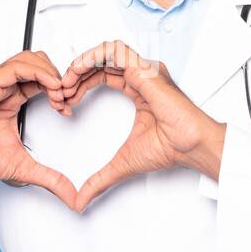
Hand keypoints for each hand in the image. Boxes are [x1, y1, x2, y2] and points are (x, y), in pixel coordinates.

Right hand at [0, 50, 76, 209]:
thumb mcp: (22, 168)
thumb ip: (49, 179)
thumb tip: (73, 197)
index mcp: (13, 99)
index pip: (43, 80)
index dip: (61, 90)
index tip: (69, 109)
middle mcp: (4, 87)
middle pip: (39, 62)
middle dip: (59, 76)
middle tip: (67, 98)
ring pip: (29, 59)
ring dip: (51, 73)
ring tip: (59, 94)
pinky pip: (15, 68)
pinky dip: (38, 72)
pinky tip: (50, 87)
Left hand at [58, 39, 226, 211]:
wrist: (190, 146)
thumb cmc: (170, 148)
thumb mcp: (122, 163)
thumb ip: (99, 179)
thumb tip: (80, 200)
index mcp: (137, 89)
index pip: (101, 76)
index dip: (79, 84)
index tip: (65, 100)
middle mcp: (141, 76)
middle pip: (100, 62)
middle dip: (75, 73)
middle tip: (60, 90)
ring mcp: (144, 70)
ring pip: (106, 51)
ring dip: (82, 61)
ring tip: (68, 78)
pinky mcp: (146, 69)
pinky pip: (116, 50)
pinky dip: (94, 55)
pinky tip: (81, 69)